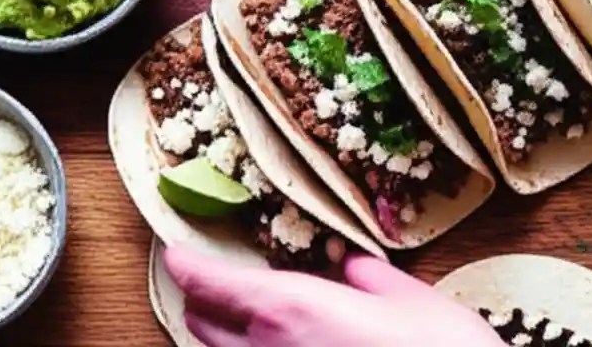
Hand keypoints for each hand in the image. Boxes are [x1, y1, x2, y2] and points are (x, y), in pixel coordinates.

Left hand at [162, 244, 507, 346]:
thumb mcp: (416, 305)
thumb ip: (375, 281)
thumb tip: (357, 270)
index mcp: (290, 309)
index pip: (209, 281)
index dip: (186, 263)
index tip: (175, 253)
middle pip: (202, 324)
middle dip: (207, 303)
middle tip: (220, 289)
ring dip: (225, 342)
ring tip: (249, 329)